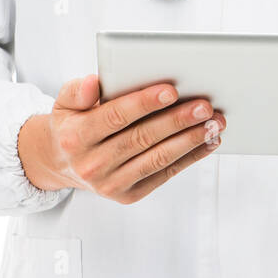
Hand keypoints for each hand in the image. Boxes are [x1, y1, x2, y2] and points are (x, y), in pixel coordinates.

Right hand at [19, 74, 224, 202]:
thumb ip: (78, 90)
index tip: (172, 90)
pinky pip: (164, 174)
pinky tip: (207, 142)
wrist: (62, 162)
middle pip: (142, 139)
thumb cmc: (73, 123)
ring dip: (190, 141)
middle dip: (177, 121)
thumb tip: (95, 82)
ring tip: (214, 124)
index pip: (115, 117)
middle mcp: (92, 164)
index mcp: (76, 137)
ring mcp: (110, 184)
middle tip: (205, 106)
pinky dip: (189, 157)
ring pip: (157, 159)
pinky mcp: (128, 195)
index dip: (144, 103)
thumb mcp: (65, 102)